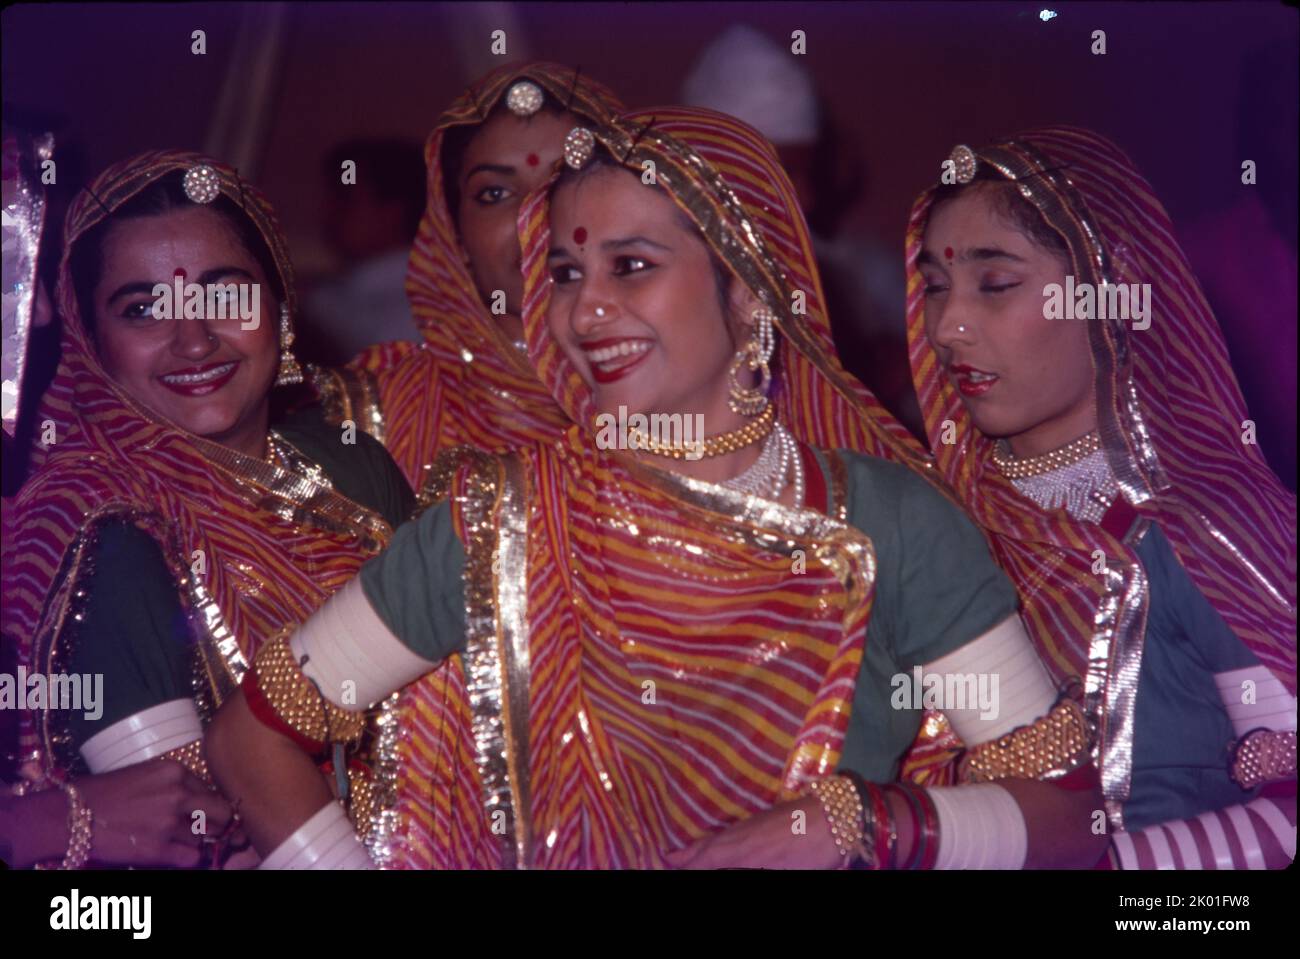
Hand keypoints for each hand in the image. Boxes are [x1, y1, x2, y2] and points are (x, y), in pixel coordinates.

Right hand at [76, 759, 234, 867]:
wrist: (69, 816)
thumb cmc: (101, 793)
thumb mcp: (143, 774)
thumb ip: (173, 784)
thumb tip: (198, 798)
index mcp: (175, 771)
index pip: (211, 789)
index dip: (207, 803)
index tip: (201, 812)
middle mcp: (178, 794)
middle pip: (222, 812)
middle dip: (217, 823)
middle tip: (207, 829)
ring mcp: (170, 822)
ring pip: (203, 837)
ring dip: (192, 841)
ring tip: (170, 840)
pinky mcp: (159, 849)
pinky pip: (192, 858)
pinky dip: (187, 859)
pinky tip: (172, 854)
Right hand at [663, 797, 844, 869]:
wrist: (837, 816)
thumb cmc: (811, 852)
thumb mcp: (781, 872)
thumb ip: (749, 867)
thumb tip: (732, 862)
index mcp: (742, 855)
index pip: (705, 864)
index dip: (687, 867)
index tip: (669, 867)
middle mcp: (740, 839)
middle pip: (706, 850)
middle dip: (685, 858)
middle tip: (665, 860)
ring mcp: (751, 826)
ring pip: (716, 839)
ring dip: (697, 848)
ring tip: (679, 853)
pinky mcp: (762, 819)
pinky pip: (727, 831)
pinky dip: (714, 838)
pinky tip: (717, 840)